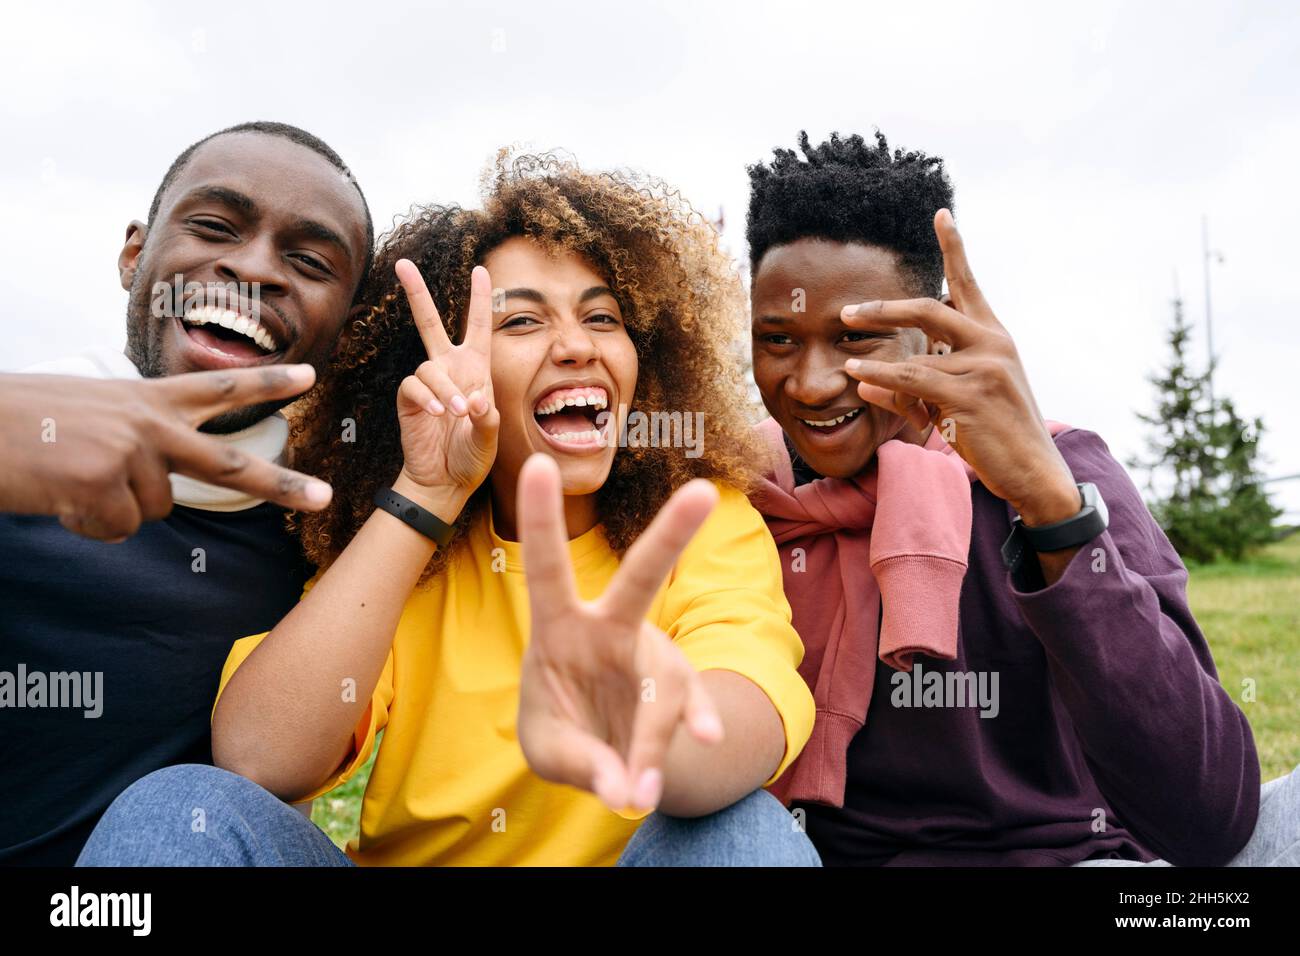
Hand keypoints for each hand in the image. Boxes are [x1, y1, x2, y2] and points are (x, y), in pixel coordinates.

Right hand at [0, 365, 331, 541]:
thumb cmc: (26, 425)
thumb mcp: (94, 413)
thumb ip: (139, 440)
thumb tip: (161, 492)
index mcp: (146, 399)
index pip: (219, 388)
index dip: (266, 383)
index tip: (310, 375)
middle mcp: (148, 422)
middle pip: (231, 462)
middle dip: (282, 484)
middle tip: (326, 496)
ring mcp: (129, 450)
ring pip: (155, 509)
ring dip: (113, 508)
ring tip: (70, 478)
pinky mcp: (101, 481)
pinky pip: (116, 528)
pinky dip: (87, 523)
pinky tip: (58, 495)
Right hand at [392, 259, 498, 507]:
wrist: (445, 481)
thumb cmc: (472, 456)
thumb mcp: (490, 438)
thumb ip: (487, 418)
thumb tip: (475, 397)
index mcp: (476, 370)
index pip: (477, 327)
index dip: (480, 299)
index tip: (480, 269)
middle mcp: (449, 369)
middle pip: (430, 322)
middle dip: (417, 293)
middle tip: (402, 263)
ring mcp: (428, 383)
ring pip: (431, 368)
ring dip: (446, 389)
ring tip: (456, 415)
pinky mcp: (409, 399)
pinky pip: (415, 386)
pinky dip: (428, 398)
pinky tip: (440, 415)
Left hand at [515, 453, 725, 812]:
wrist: (604, 751)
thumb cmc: (563, 732)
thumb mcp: (550, 752)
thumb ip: (580, 764)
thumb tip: (623, 787)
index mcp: (560, 628)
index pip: (548, 568)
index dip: (544, 520)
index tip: (542, 465)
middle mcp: (612, 629)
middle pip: (641, 580)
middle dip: (670, 536)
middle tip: (702, 494)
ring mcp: (652, 656)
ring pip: (662, 684)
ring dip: (651, 740)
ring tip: (638, 794)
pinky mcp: (678, 689)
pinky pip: (691, 705)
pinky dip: (697, 723)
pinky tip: (704, 738)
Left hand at [841, 209, 1080, 525]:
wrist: (1035, 474)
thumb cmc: (995, 438)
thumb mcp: (953, 405)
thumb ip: (910, 388)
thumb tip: (864, 378)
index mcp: (993, 336)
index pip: (968, 284)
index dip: (954, 247)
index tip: (940, 214)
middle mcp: (992, 344)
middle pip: (930, 309)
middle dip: (885, 309)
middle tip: (847, 311)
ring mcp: (984, 368)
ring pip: (916, 355)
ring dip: (878, 358)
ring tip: (848, 358)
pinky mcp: (971, 397)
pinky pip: (915, 382)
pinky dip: (883, 379)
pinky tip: (860, 375)